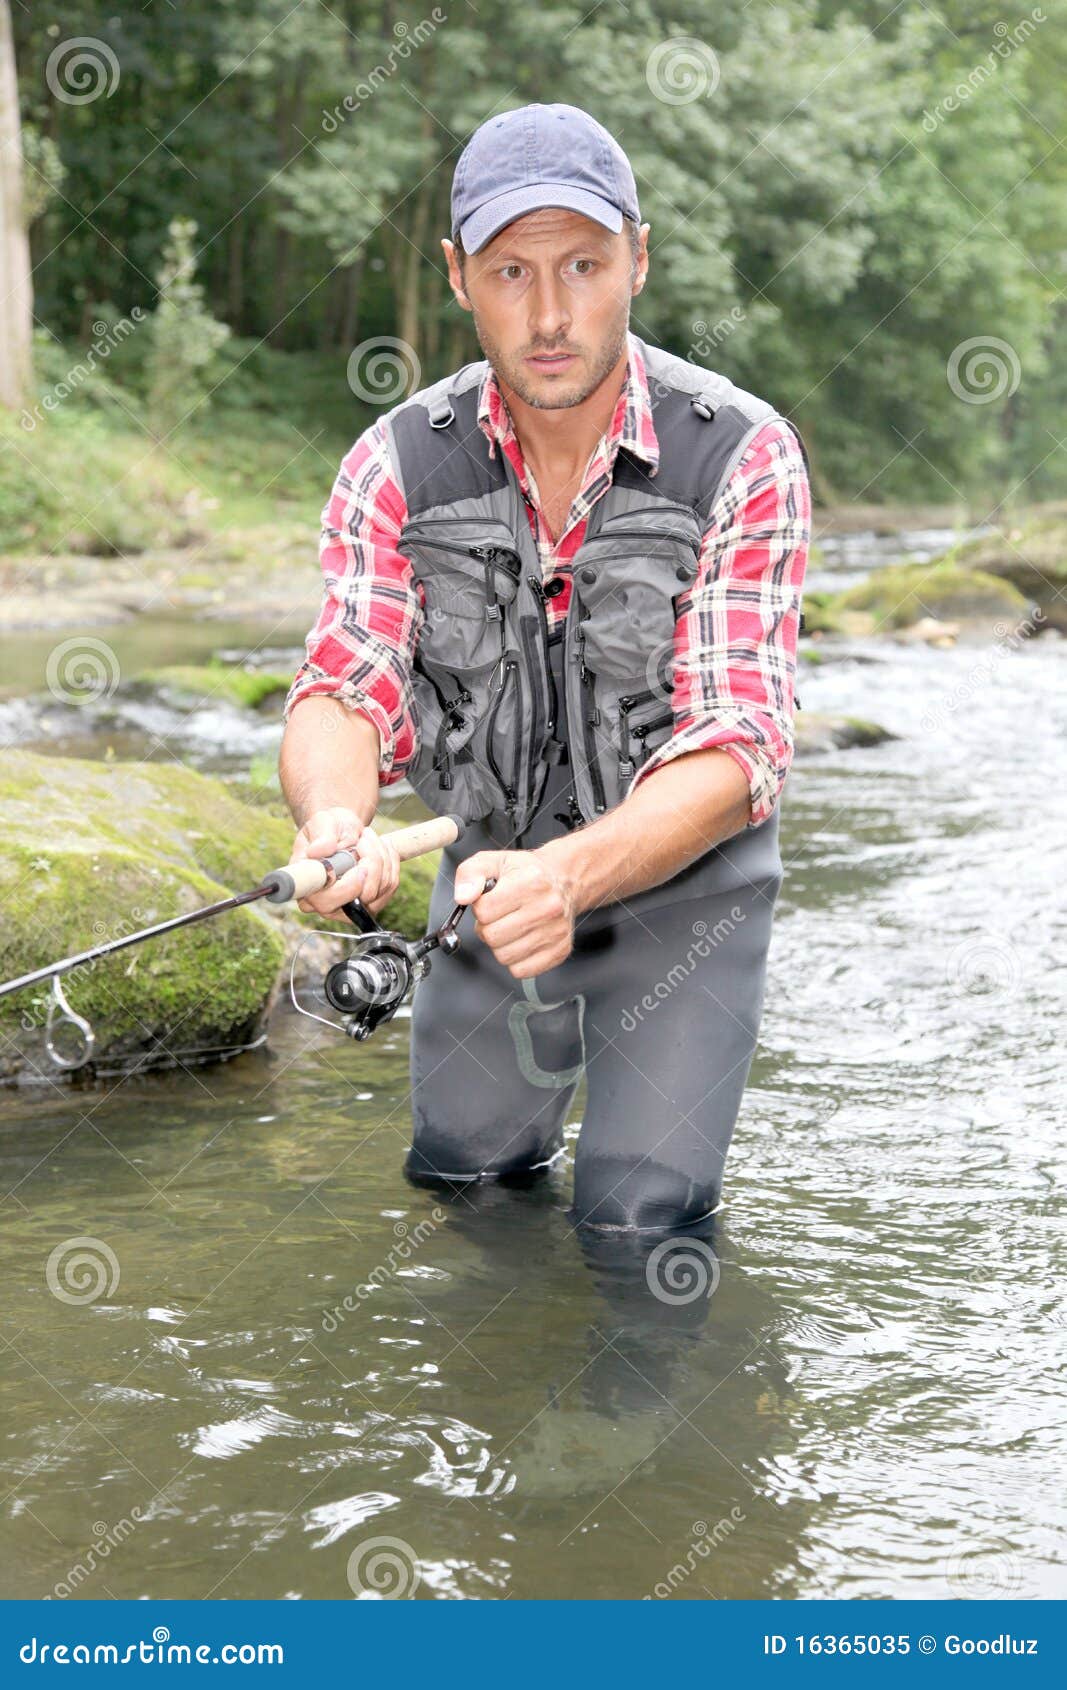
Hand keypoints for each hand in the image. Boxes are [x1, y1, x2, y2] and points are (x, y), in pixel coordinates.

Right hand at [289, 807, 400, 917]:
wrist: (340, 832)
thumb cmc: (328, 828)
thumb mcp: (322, 823)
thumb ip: (321, 836)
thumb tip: (318, 851)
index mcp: (308, 889)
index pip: (326, 901)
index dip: (347, 888)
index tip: (360, 867)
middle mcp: (327, 905)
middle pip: (363, 895)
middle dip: (373, 862)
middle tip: (365, 837)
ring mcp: (351, 907)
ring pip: (381, 888)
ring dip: (382, 857)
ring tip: (368, 837)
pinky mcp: (370, 903)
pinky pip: (390, 885)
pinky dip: (390, 862)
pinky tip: (379, 847)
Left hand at [453, 849, 577, 978]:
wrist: (562, 882)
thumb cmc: (525, 874)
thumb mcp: (493, 862)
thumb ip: (470, 874)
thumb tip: (463, 897)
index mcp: (531, 881)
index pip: (484, 910)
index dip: (480, 907)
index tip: (489, 900)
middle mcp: (548, 907)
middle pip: (492, 936)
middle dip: (487, 927)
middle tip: (498, 916)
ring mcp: (556, 932)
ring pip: (504, 956)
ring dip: (500, 945)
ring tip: (510, 927)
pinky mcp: (560, 951)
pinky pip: (520, 970)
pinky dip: (515, 960)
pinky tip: (521, 941)